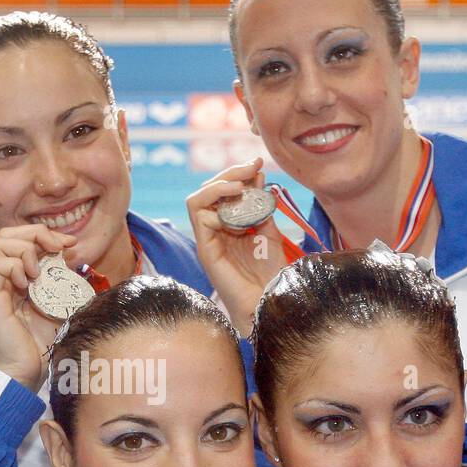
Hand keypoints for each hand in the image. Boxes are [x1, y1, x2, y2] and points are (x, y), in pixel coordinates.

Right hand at [0, 224, 75, 391]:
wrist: (26, 373)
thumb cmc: (40, 344)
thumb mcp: (58, 304)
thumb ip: (61, 280)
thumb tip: (71, 255)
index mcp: (14, 278)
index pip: (19, 239)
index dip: (44, 234)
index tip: (69, 243)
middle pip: (5, 234)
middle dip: (34, 233)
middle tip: (55, 248)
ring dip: (25, 250)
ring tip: (39, 273)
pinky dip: (15, 267)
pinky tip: (29, 285)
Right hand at [185, 158, 287, 336]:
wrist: (267, 301)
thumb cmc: (269, 273)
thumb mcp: (270, 231)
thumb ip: (262, 206)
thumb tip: (259, 176)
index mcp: (229, 224)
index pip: (224, 190)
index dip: (238, 174)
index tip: (257, 165)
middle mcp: (214, 229)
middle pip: (208, 190)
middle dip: (230, 173)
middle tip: (250, 167)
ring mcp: (208, 239)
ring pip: (197, 199)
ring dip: (219, 185)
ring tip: (240, 185)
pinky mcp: (205, 248)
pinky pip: (198, 216)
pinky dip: (215, 203)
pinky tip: (237, 204)